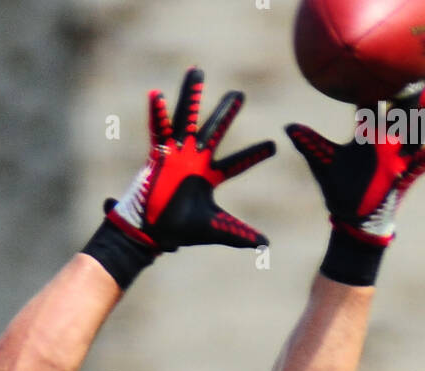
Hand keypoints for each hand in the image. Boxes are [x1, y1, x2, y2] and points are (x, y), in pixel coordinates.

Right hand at [104, 67, 275, 251]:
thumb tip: (265, 244)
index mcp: (209, 176)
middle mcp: (195, 160)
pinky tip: (157, 94)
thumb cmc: (179, 231)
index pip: (236, 164)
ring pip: (187, 118)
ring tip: (197, 71)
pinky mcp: (159, 154)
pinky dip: (157, 114)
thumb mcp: (214, 229)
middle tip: (240, 94)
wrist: (150, 232)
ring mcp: (177, 154)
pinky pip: (158, 130)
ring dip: (192, 95)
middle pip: (214, 130)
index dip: (254, 156)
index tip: (273, 146)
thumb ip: (239, 233)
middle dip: (227, 112)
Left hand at [286, 69, 424, 245]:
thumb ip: (310, 143)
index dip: (382, 86)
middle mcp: (387, 143)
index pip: (377, 105)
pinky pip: (420, 165)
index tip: (389, 64)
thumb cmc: (339, 189)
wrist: (351, 219)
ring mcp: (398, 159)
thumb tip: (288, 127)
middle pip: (406, 112)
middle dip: (417, 92)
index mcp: (369, 135)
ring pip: (418, 131)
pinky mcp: (402, 178)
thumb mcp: (324, 163)